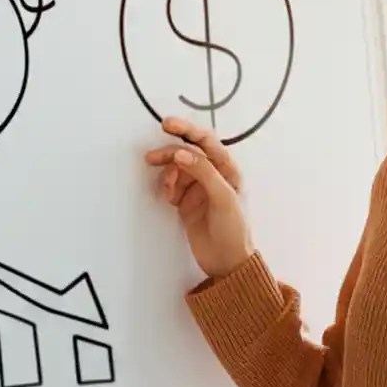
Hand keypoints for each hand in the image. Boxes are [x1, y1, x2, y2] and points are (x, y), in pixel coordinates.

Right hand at [144, 117, 254, 278]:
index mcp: (227, 169)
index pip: (206, 141)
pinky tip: (168, 197)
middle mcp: (213, 175)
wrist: (226, 262)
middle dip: (170, 153)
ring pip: (176, 170)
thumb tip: (182, 154)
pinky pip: (171, 186)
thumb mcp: (223, 198)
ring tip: (167, 188)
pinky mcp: (186, 202)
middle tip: (152, 157)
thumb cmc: (234, 230)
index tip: (167, 124)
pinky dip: (166, 188)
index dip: (187, 130)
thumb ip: (204, 172)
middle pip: (187, 154)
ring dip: (167, 174)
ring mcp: (198, 188)